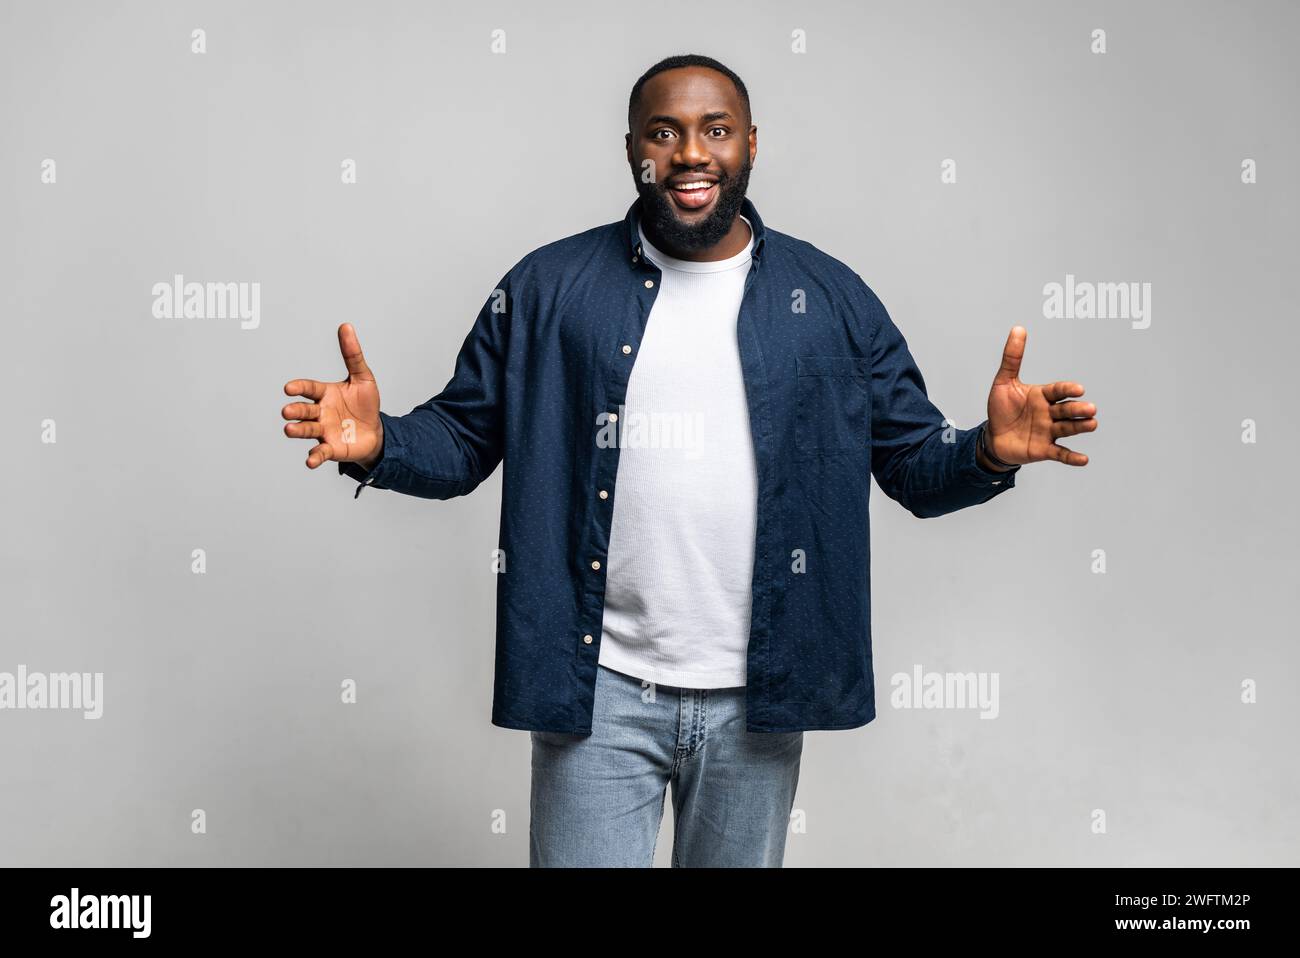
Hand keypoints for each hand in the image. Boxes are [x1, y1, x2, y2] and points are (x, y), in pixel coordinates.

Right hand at [282, 323, 383, 469]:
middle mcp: (320, 412)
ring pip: (307, 430)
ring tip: (289, 430)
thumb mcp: (363, 377)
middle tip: (287, 411)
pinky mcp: (332, 448)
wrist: (376, 431)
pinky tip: (310, 461)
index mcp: (325, 394)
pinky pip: (320, 452)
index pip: (309, 389)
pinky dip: (314, 456)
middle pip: (304, 410)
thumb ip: (353, 354)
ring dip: (298, 430)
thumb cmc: (365, 404)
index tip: (289, 388)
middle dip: (295, 410)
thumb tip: (346, 326)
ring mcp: (324, 431)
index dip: (299, 388)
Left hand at [984, 326, 1096, 466]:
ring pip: (1067, 429)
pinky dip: (1071, 457)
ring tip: (1092, 424)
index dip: (1067, 390)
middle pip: (1066, 410)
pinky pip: (1060, 453)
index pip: (1058, 391)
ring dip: (1080, 427)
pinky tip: (1083, 459)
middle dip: (1078, 409)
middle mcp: (1049, 413)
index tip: (1078, 389)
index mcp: (1042, 396)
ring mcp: (1048, 432)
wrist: (992, 438)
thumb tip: (1018, 328)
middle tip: (1090, 408)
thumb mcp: (1003, 382)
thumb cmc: (1001, 409)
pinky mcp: (1044, 450)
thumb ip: (1012, 358)